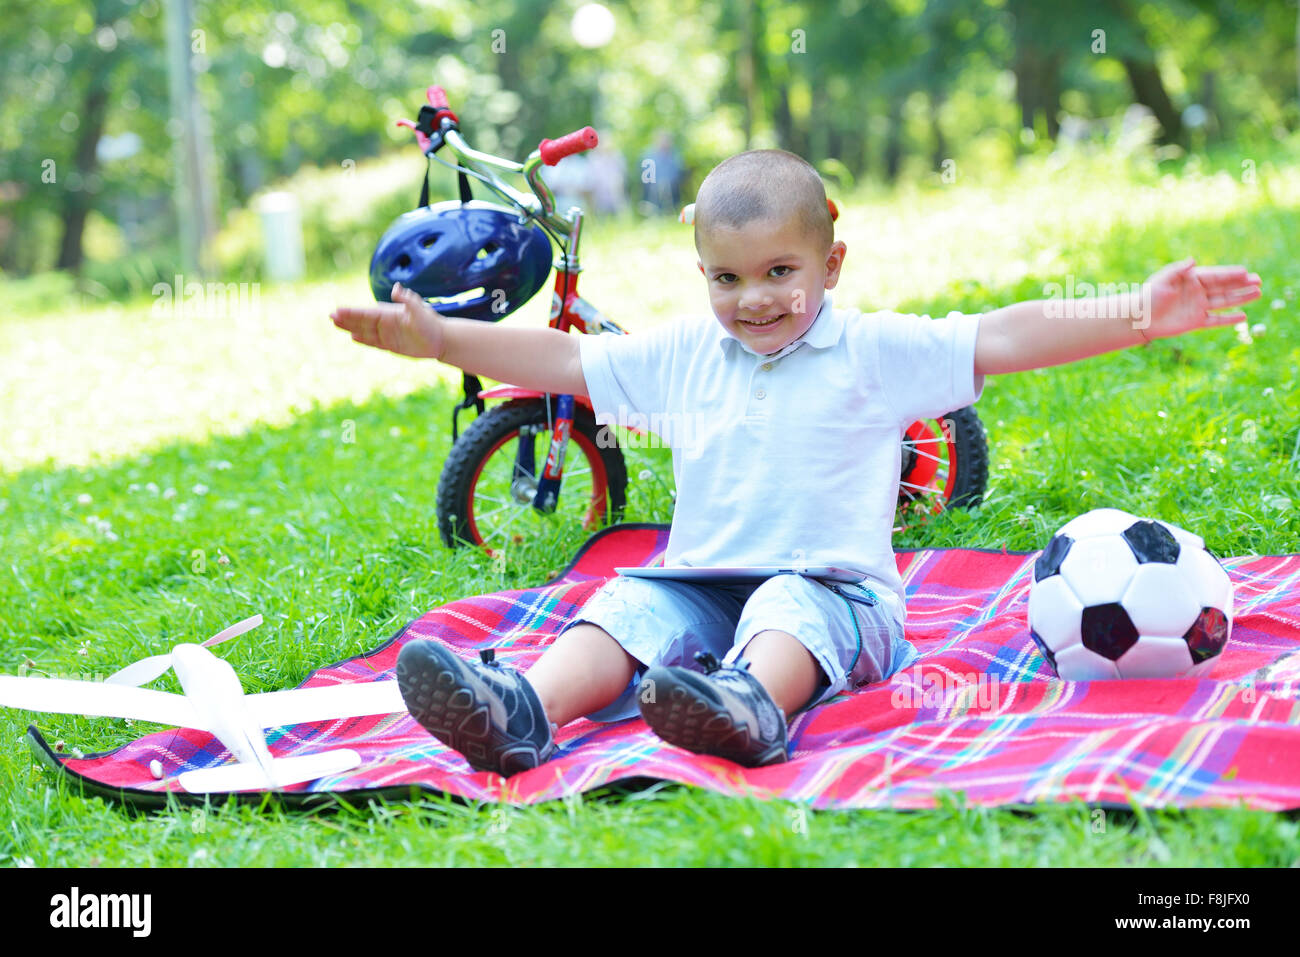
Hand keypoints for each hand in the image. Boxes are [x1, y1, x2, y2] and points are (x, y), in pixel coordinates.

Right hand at [330, 283, 446, 358]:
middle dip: (346, 318)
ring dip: (350, 327)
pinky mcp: (391, 344)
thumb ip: (408, 300)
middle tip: (330, 316)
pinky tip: (352, 337)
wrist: (441, 338)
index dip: (352, 312)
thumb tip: (396, 288)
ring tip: (335, 324)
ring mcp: (387, 333)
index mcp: (389, 313)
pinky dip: (363, 340)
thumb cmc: (430, 322)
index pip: (366, 312)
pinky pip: (373, 342)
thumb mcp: (419, 309)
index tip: (338, 309)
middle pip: (361, 320)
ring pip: (364, 330)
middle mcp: (385, 322)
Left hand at [1141, 259, 1261, 340]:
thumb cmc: (1149, 296)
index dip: (1230, 274)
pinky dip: (1229, 319)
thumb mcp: (1163, 280)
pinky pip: (1216, 320)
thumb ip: (1178, 270)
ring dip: (1241, 298)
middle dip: (1242, 284)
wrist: (1140, 317)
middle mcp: (1199, 292)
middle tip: (1259, 281)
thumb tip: (1193, 260)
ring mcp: (1199, 307)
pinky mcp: (1196, 322)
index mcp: (1192, 279)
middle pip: (1225, 287)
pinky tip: (1243, 316)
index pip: (1216, 276)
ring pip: (1224, 302)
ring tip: (1258, 294)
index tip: (1245, 272)